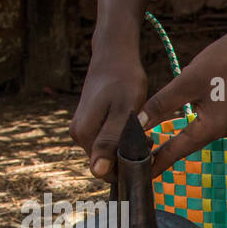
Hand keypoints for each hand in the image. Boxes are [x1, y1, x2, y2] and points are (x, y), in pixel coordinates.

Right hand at [70, 50, 147, 181]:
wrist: (115, 56)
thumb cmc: (123, 80)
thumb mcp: (123, 112)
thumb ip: (110, 141)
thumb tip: (98, 171)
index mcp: (84, 135)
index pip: (106, 172)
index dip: (128, 168)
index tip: (145, 150)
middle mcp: (78, 135)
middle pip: (107, 163)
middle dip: (129, 158)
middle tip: (148, 138)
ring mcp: (82, 129)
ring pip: (108, 153)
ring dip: (127, 149)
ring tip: (143, 131)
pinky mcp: (89, 124)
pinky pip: (107, 142)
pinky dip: (123, 140)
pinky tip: (135, 127)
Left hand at [139, 27, 226, 175]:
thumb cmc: (219, 63)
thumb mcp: (185, 82)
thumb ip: (161, 104)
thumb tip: (137, 122)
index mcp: (211, 128)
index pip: (178, 151)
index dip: (158, 163)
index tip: (142, 178)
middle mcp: (218, 132)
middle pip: (184, 149)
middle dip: (161, 157)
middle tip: (138, 168)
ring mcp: (221, 125)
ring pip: (189, 140)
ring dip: (169, 146)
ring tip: (148, 155)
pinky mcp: (220, 116)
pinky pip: (196, 130)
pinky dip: (180, 134)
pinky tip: (167, 136)